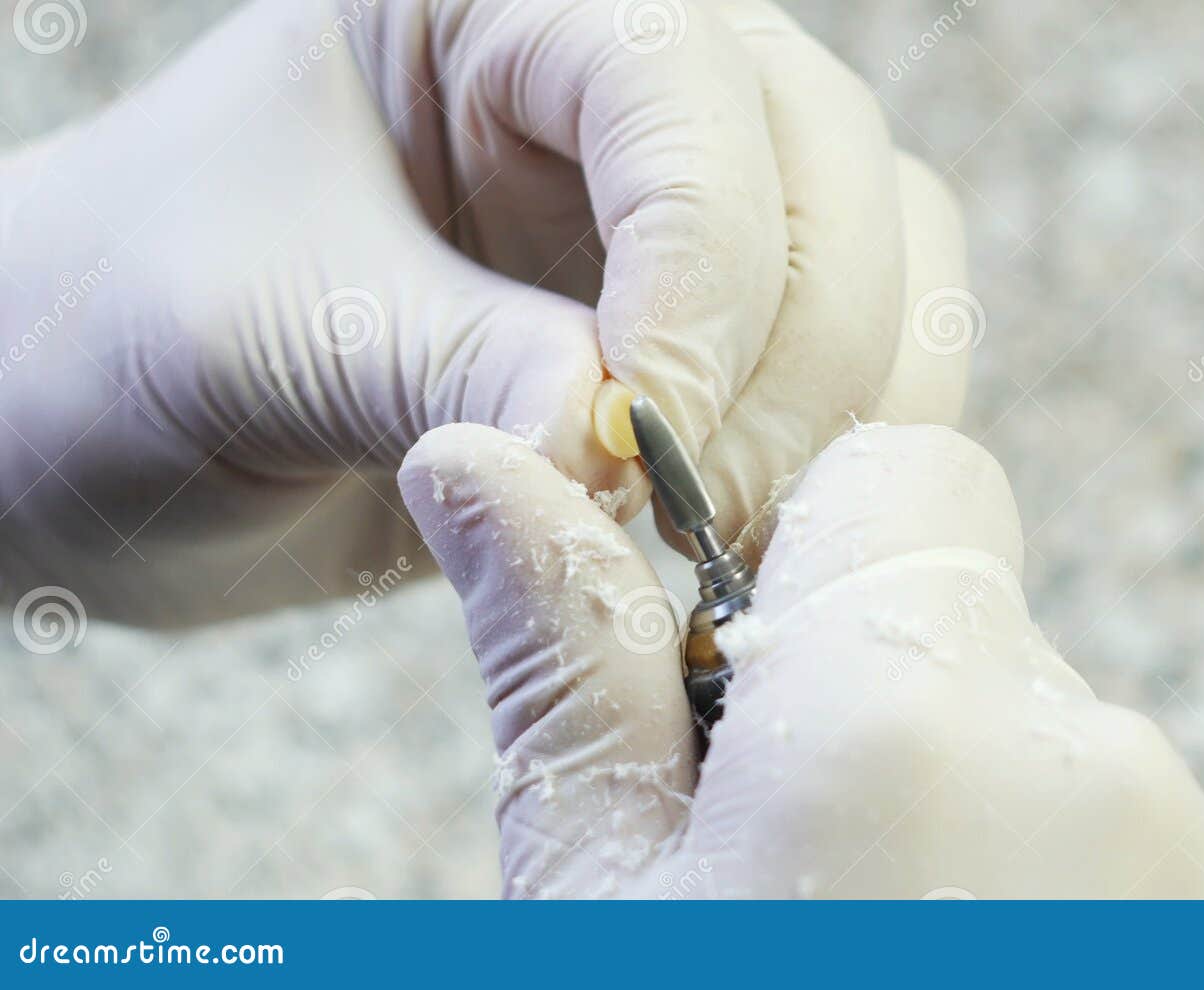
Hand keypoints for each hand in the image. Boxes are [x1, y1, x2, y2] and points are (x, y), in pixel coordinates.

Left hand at [0, 0, 967, 624]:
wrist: (98, 430)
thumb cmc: (113, 330)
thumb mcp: (243, 333)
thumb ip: (439, 365)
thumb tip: (613, 441)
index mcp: (485, 6)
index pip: (678, 86)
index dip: (698, 265)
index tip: (639, 439)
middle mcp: (608, 82)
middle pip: (826, 168)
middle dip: (784, 358)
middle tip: (688, 510)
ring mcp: (676, 204)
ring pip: (881, 259)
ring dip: (833, 412)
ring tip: (711, 536)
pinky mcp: (708, 324)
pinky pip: (860, 353)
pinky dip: (837, 447)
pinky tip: (745, 529)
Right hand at [398, 422, 1203, 897]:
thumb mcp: (599, 920)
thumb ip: (568, 668)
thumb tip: (480, 467)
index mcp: (908, 712)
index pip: (909, 471)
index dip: (815, 548)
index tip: (753, 674)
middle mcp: (1103, 761)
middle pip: (977, 628)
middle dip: (881, 710)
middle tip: (791, 886)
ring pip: (1063, 753)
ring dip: (976, 825)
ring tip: (891, 960)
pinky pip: (1151, 854)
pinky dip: (1069, 901)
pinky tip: (981, 981)